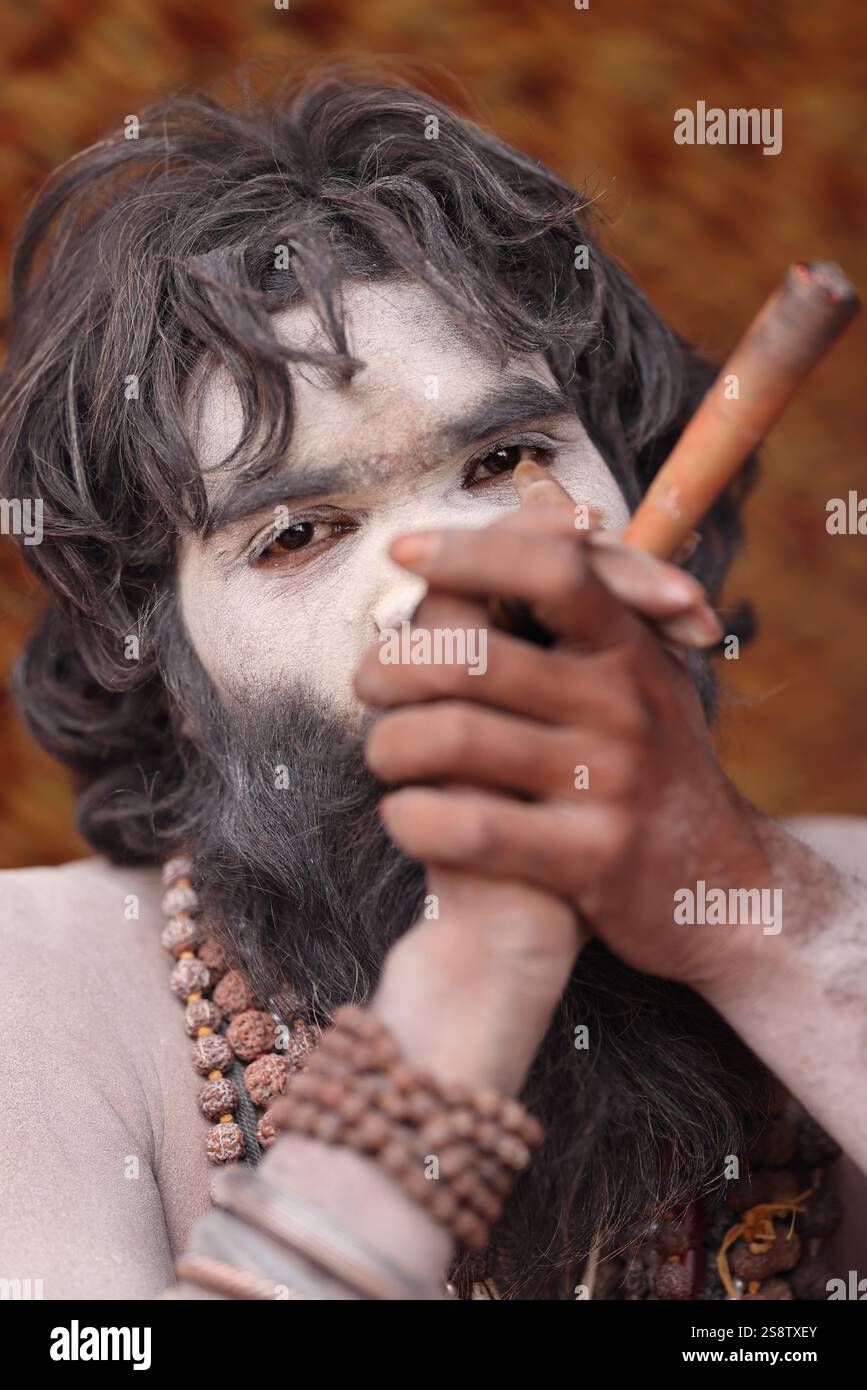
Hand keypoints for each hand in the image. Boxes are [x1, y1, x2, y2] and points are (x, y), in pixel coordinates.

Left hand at [356, 470, 771, 1000]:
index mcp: (628, 648)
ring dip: (387, 746)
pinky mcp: (590, 860)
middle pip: (469, 656)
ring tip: (382, 753)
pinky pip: (468, 830)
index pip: (550, 570)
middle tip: (366, 684)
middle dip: (388, 666)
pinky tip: (402, 816)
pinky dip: (411, 820)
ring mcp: (610, 784)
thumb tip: (521, 508)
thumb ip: (582, 603)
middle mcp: (624, 706)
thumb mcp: (638, 673)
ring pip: (451, 740)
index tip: (401, 549)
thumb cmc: (647, 767)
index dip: (468, 552)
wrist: (717, 888)